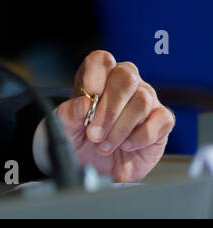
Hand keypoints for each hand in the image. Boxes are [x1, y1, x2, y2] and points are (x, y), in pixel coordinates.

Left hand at [52, 50, 173, 181]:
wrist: (96, 167)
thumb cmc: (81, 141)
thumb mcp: (65, 128)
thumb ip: (68, 114)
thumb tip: (84, 103)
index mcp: (97, 78)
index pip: (101, 60)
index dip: (96, 73)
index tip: (90, 93)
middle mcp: (124, 84)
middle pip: (126, 77)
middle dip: (109, 108)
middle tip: (94, 133)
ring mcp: (146, 99)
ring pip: (142, 100)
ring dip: (120, 128)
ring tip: (105, 145)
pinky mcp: (162, 120)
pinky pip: (160, 120)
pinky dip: (141, 137)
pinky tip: (126, 145)